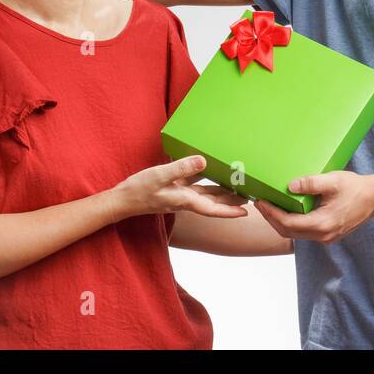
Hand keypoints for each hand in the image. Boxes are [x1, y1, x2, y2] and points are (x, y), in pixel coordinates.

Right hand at [113, 156, 249, 219]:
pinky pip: (196, 184)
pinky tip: (212, 169)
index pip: (213, 208)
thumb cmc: (139, 190)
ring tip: (239, 182)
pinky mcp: (175, 187)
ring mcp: (181, 194)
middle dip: (232, 200)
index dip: (230, 211)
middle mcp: (186, 199)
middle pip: (215, 202)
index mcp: (185, 200)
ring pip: (208, 192)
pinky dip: (206, 178)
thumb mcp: (160, 176)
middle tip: (251, 194)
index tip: (246, 211)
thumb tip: (203, 161)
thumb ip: (181, 168)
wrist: (123, 200)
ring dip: (223, 190)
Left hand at [254, 171, 373, 243]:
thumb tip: (290, 186)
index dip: (272, 213)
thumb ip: (310, 183)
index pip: (288, 223)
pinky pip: (304, 231)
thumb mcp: (332, 181)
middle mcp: (323, 236)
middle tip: (259, 203)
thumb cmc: (356, 188)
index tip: (260, 202)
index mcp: (322, 224)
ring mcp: (326, 237)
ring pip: (296, 234)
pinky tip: (287, 209)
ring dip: (281, 221)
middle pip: (288, 232)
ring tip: (269, 205)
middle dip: (271, 218)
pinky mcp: (328, 234)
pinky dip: (292, 222)